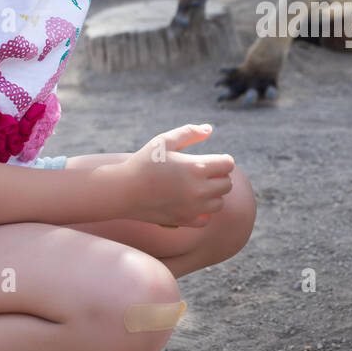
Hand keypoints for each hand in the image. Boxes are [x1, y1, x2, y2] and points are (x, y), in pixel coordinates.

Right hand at [118, 123, 233, 227]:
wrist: (123, 191)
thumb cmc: (143, 162)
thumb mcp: (165, 141)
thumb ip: (189, 132)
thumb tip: (209, 129)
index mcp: (196, 167)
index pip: (228, 164)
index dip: (222, 160)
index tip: (212, 160)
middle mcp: (199, 190)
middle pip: (227, 184)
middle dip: (220, 177)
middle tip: (205, 173)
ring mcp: (193, 208)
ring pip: (219, 203)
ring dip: (213, 195)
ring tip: (198, 188)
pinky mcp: (184, 221)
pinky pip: (206, 220)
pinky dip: (203, 212)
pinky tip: (192, 203)